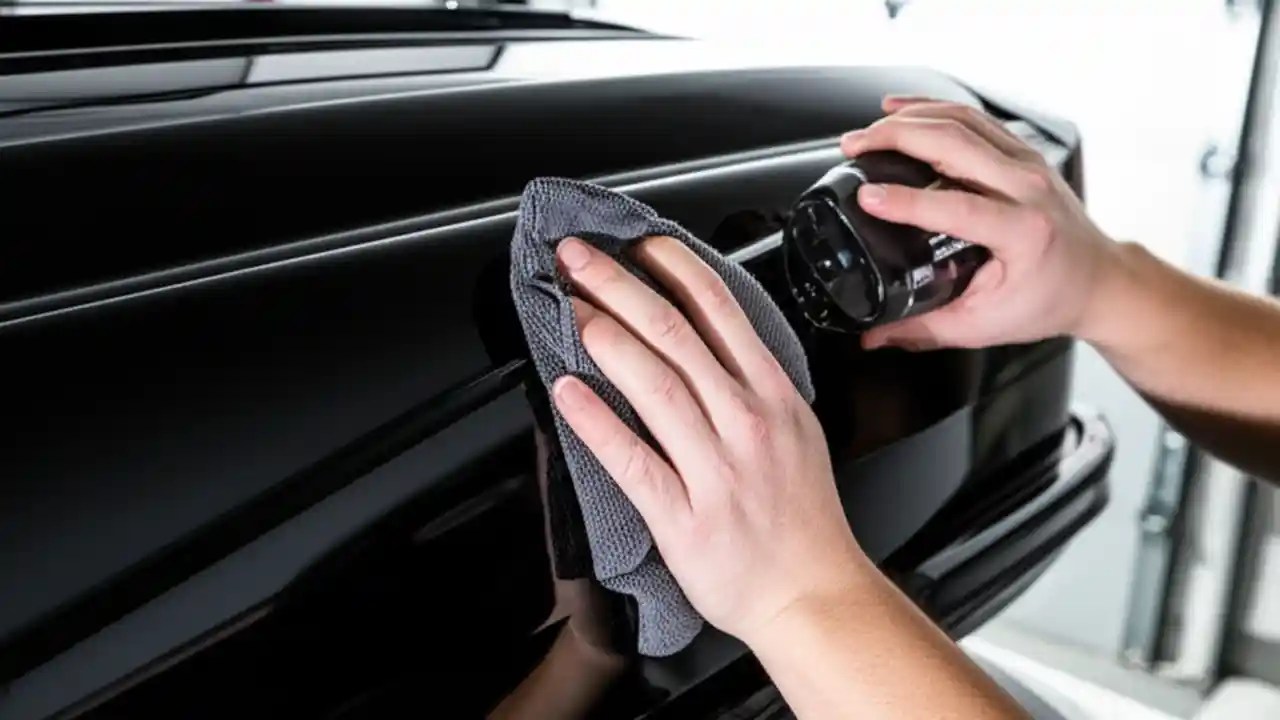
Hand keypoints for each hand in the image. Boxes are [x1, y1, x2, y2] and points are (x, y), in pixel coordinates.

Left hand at [550, 235, 871, 645]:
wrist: (812, 596)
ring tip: (569, 308)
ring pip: (655, 383)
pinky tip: (567, 391)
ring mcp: (716, 469)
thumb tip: (701, 339)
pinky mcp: (685, 517)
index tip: (636, 244)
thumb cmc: (801, 519)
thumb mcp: (795, 429)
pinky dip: (596, 420)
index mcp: (773, 395)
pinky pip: (632, 460)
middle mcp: (747, 422)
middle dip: (619, 286)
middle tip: (579, 258)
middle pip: (675, 333)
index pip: (719, 309)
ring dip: (605, 337)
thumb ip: (751, 383)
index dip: (671, 266)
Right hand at [841, 96, 1122, 350]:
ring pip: (962, 121)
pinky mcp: (1020, 153)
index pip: (956, 207)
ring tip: (868, 129)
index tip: (866, 197)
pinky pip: (973, 118)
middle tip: (855, 146)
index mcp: (1023, 233)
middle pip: (956, 143)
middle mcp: (1028, 188)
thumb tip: (874, 336)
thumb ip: (923, 330)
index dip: (906, 200)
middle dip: (896, 137)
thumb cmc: (1050, 300)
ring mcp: (1027, 164)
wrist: (1097, 281)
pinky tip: (901, 109)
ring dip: (909, 117)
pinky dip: (932, 109)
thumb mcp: (984, 326)